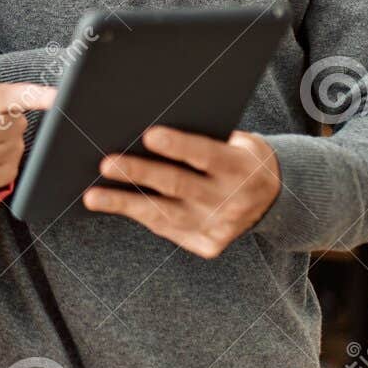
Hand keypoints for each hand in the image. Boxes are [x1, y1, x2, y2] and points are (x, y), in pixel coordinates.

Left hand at [82, 126, 281, 258]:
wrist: (274, 195)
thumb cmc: (238, 155)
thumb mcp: (235, 139)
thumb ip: (200, 133)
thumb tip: (146, 123)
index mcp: (241, 166)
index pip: (206, 153)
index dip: (178, 145)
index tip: (149, 135)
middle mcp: (231, 199)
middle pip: (179, 185)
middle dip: (140, 174)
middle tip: (107, 163)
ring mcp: (220, 226)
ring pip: (166, 214)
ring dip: (126, 203)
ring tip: (93, 195)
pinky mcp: (208, 244)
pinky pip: (168, 229)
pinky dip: (139, 216)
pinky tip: (113, 205)